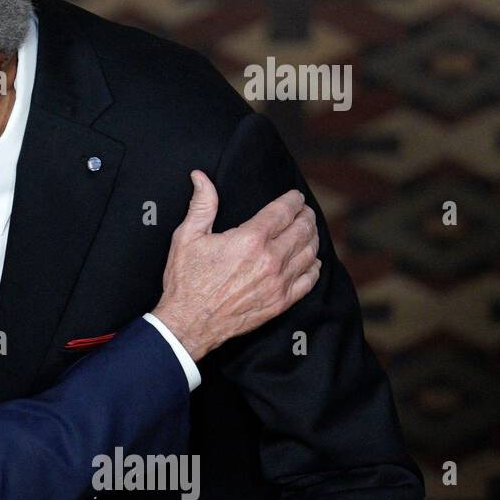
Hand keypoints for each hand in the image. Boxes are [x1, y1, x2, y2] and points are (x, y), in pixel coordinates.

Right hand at [152, 170, 320, 360]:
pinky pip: (309, 280)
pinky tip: (310, 260)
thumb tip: (201, 177)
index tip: (295, 196)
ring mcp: (278, 283)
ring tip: (308, 230)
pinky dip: (313, 266)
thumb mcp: (186, 237)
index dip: (293, 200)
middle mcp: (270, 260)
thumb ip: (201, 205)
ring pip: (309, 253)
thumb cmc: (185, 281)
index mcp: (249, 240)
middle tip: (304, 211)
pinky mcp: (280, 302)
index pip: (283, 211)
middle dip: (306, 216)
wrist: (189, 323)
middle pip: (302, 229)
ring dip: (312, 237)